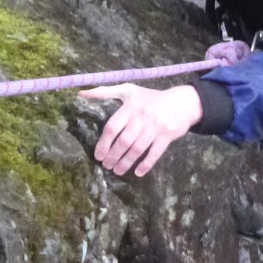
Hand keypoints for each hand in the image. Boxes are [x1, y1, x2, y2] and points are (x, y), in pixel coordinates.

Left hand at [79, 83, 202, 177]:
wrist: (182, 102)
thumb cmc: (150, 98)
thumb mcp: (128, 90)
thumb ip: (104, 91)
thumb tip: (81, 93)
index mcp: (130, 106)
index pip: (112, 127)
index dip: (103, 143)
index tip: (98, 155)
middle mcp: (142, 116)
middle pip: (124, 141)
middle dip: (113, 156)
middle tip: (106, 166)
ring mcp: (156, 126)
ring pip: (138, 149)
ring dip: (126, 162)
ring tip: (118, 171)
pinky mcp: (168, 135)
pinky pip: (155, 153)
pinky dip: (146, 164)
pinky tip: (138, 172)